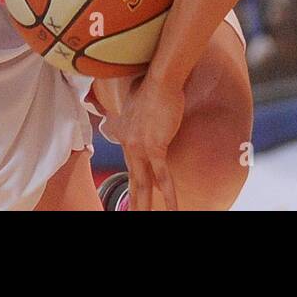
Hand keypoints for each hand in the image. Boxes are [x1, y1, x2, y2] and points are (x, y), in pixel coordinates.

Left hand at [105, 75, 185, 209]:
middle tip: (133, 215)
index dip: (133, 182)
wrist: (160, 79)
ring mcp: (140, 147)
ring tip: (144, 217)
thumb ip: (135, 109)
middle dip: (134, 201)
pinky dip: (169, 194)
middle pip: (133, 180)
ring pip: (144, 184)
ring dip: (146, 204)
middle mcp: (128, 144)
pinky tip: (172, 208)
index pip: (130, 165)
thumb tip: (139, 105)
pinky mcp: (155, 147)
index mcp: (124, 135)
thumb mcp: (136, 100)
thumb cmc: (152, 84)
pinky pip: (163, 177)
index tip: (134, 196)